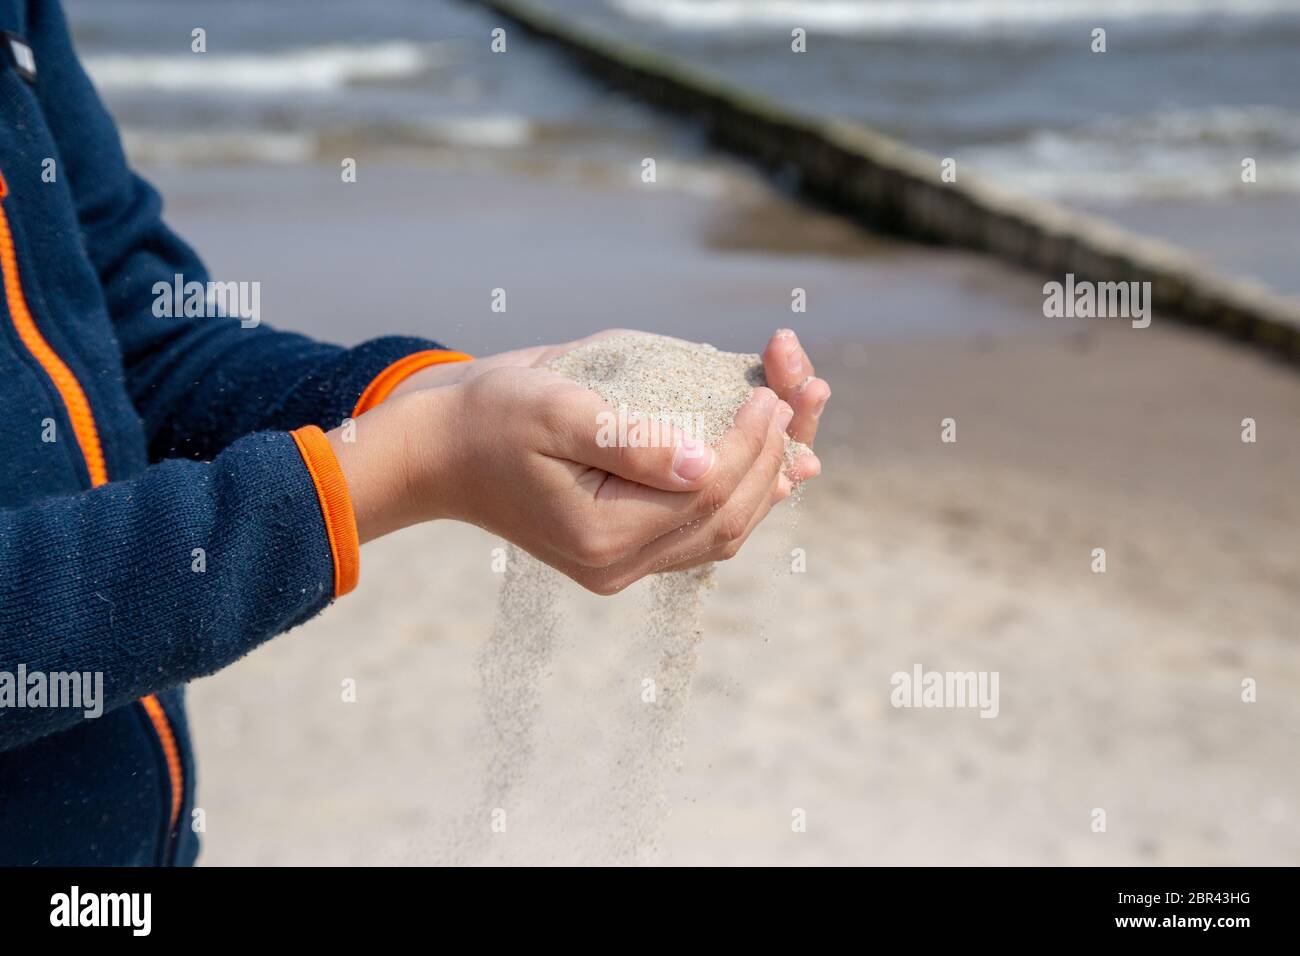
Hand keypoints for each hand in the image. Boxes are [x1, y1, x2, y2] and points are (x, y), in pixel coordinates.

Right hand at [333, 330, 828, 592]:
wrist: (440, 450)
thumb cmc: (490, 418)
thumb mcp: (554, 412)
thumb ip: (629, 441)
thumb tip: (702, 461)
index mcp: (603, 538)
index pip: (707, 492)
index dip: (752, 441)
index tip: (774, 387)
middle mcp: (621, 565)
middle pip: (730, 517)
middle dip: (776, 452)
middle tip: (807, 387)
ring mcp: (625, 562)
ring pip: (726, 528)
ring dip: (771, 474)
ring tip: (806, 418)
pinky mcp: (626, 546)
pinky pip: (703, 528)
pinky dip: (745, 493)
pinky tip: (780, 463)